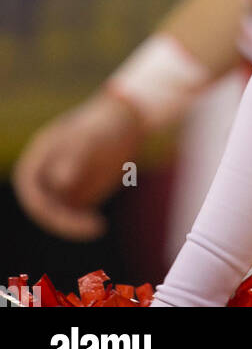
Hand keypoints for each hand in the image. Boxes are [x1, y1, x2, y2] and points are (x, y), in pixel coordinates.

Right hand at [11, 90, 147, 240]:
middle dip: (62, 222)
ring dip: (71, 225)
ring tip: (97, 226)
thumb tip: (60, 183)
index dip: (41, 208)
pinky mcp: (75, 195)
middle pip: (42, 208)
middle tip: (89, 227)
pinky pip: (71, 216)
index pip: (29, 190)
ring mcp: (58, 186)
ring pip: (56, 215)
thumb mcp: (89, 138)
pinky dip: (81, 224)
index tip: (61, 218)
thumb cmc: (105, 125)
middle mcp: (43, 173)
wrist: (126, 121)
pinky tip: (99, 225)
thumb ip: (74, 157)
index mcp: (37, 156)